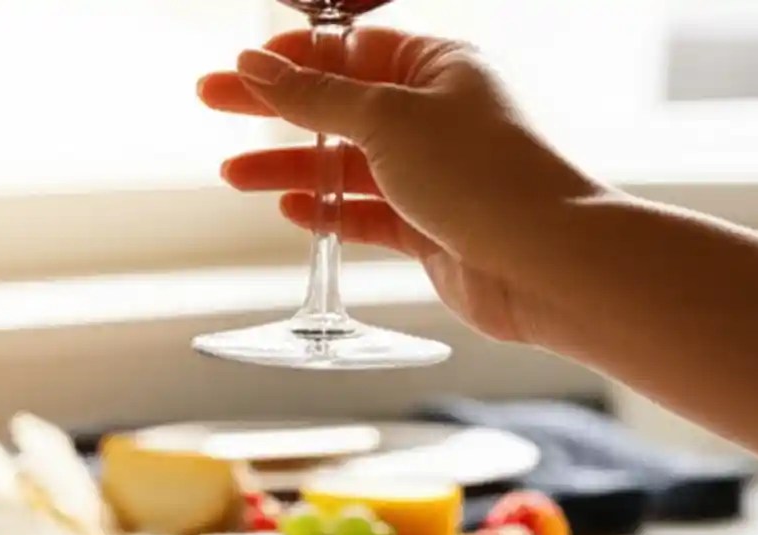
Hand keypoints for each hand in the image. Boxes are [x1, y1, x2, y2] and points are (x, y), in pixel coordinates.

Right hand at [197, 28, 606, 342]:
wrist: (544, 262)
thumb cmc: (482, 174)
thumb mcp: (386, 119)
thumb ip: (316, 97)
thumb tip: (256, 66)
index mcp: (440, 66)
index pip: (353, 48)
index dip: (292, 57)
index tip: (238, 68)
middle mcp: (440, 116)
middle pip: (343, 105)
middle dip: (278, 109)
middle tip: (212, 102)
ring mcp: (436, 174)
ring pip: (350, 164)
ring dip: (293, 169)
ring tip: (234, 175)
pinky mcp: (432, 228)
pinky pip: (369, 214)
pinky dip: (330, 211)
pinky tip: (290, 210)